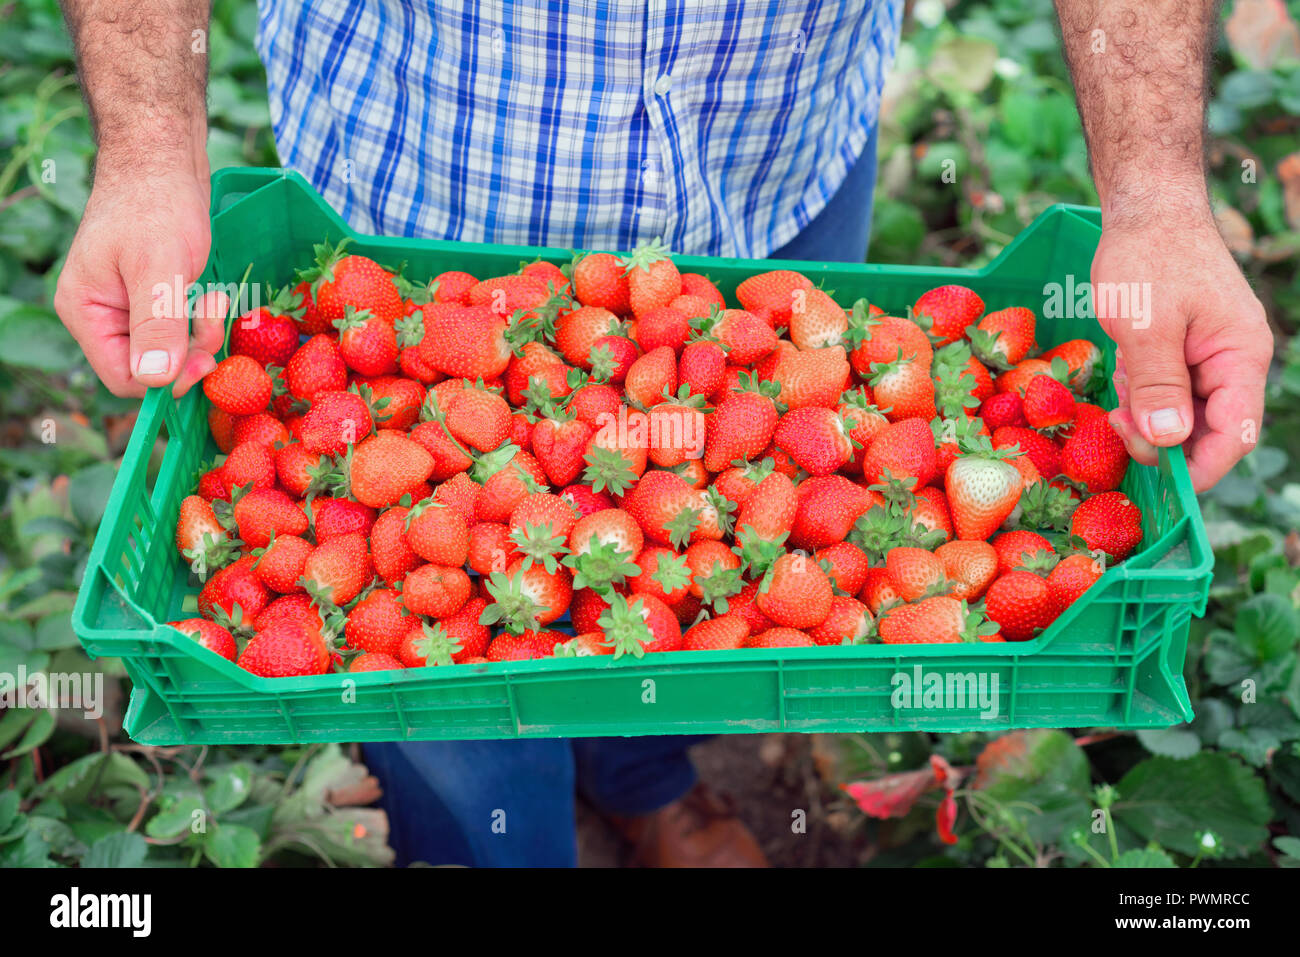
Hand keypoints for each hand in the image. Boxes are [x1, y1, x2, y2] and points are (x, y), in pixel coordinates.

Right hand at [54, 164, 226, 397]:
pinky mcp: (156, 300)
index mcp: (87, 313)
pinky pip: (181, 332)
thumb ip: (156, 322)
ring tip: (218, 298)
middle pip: (151, 369)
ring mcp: (129, 309)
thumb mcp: (158, 265)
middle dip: (190, 354)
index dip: (167, 380)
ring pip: (171, 353)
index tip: (207, 359)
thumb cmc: (155, 203)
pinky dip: (202, 323)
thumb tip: (155, 378)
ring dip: (201, 336)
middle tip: (216, 316)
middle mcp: (103, 317)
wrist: (164, 161)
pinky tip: (215, 296)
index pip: (124, 378)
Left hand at [1090, 212, 1271, 492]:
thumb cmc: (1148, 259)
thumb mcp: (1147, 325)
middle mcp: (1232, 361)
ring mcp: (1207, 356)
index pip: (1237, 433)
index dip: (1203, 468)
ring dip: (1147, 415)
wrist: (1145, 208)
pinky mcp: (1181, 350)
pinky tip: (1123, 372)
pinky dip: (1141, 393)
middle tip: (1118, 425)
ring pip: (1181, 414)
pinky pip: (1165, 391)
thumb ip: (1159, 384)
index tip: (1165, 485)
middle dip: (1163, 440)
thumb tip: (1169, 440)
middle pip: (1206, 430)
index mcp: (1241, 356)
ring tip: (1121, 389)